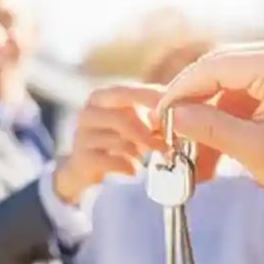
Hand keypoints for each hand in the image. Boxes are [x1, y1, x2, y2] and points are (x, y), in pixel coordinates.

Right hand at [54, 82, 166, 203]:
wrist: (84, 172)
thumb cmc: (118, 143)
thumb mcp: (136, 125)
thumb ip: (154, 116)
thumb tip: (182, 113)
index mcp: (102, 98)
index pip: (127, 92)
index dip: (151, 100)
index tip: (174, 109)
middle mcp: (88, 113)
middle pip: (119, 117)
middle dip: (145, 132)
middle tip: (165, 145)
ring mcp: (82, 136)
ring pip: (117, 141)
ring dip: (138, 151)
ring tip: (147, 158)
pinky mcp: (81, 159)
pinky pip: (110, 161)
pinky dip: (127, 166)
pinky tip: (133, 170)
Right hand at [155, 39, 263, 221]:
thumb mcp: (254, 150)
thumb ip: (209, 127)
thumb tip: (170, 114)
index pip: (216, 66)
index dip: (181, 91)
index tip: (159, 118)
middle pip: (219, 69)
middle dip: (192, 102)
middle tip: (168, 130)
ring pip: (226, 83)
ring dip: (206, 114)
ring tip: (189, 150)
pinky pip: (241, 95)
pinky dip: (224, 119)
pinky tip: (211, 150)